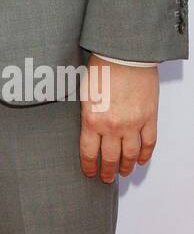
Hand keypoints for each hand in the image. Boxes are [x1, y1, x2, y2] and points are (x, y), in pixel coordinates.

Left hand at [79, 55, 158, 181]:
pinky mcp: (149, 117)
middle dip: (107, 171)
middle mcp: (112, 126)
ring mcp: (133, 124)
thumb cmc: (102, 67)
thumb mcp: (83, 91)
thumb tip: (86, 127)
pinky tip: (141, 160)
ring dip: (127, 166)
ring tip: (124, 172)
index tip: (89, 173)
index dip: (89, 166)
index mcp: (91, 119)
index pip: (88, 152)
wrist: (125, 54)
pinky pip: (149, 142)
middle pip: (110, 158)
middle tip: (107, 178)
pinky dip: (146, 154)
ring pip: (131, 154)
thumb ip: (86, 113)